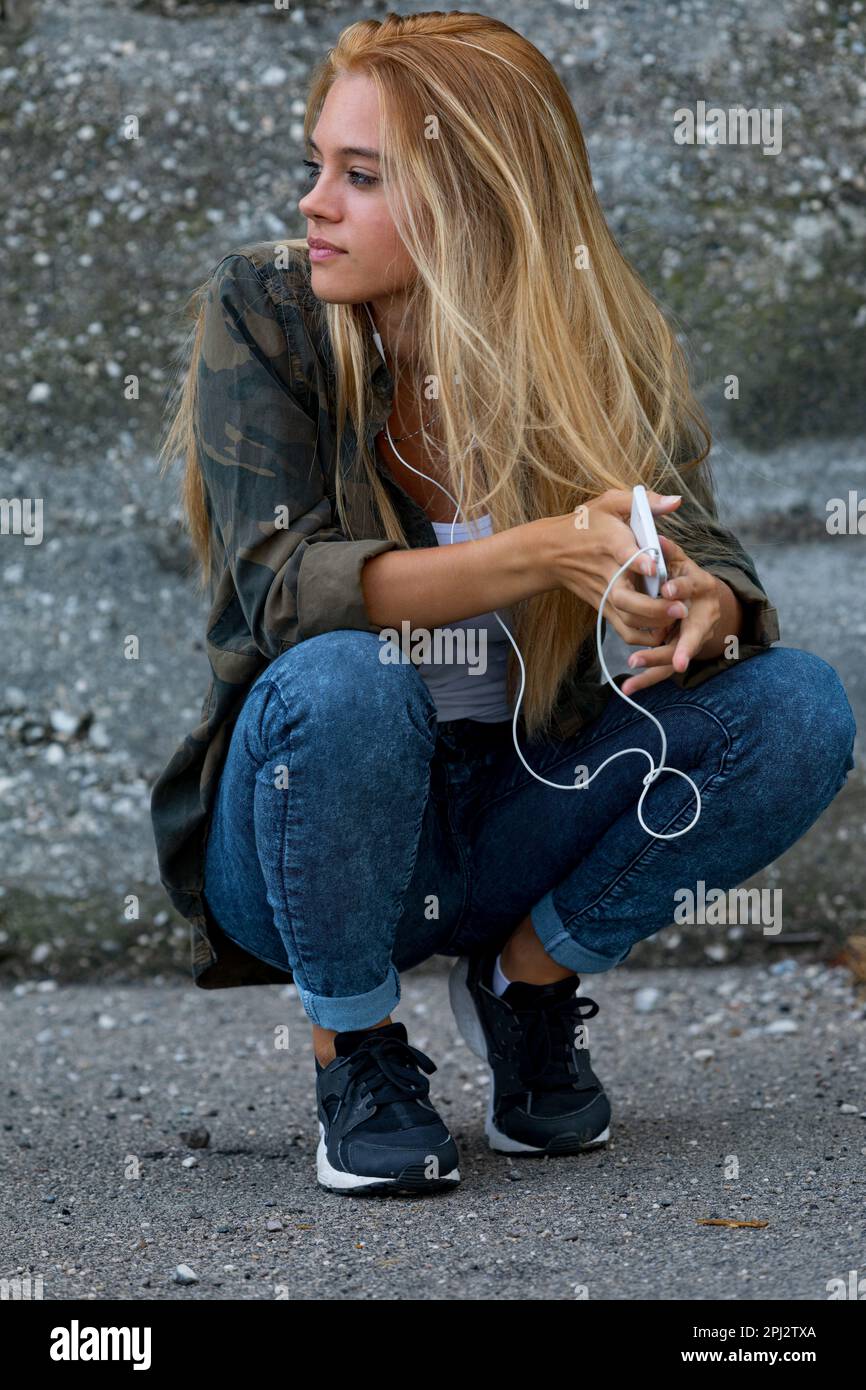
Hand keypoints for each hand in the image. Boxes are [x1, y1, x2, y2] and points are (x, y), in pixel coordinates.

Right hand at [536, 488, 687, 645]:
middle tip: (680, 607)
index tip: (653, 567)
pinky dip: (642, 636)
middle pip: (625, 597)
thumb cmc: (586, 524)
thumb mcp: (611, 502)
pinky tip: (663, 630)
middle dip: (654, 607)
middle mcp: (606, 572)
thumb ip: (645, 501)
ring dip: (652, 622)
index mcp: (610, 542)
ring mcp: (604, 593)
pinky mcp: (603, 607)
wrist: (552, 552)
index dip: (638, 560)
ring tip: (678, 617)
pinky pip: (622, 629)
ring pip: (626, 616)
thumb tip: (676, 501)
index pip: (623, 552)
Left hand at [619, 533, 721, 694]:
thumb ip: (670, 552)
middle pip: (692, 633)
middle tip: (662, 649)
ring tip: (634, 665)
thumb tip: (656, 538)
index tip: (668, 590)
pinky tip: (628, 689)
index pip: (691, 587)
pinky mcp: (679, 653)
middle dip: (681, 645)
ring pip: (676, 654)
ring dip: (656, 662)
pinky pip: (664, 669)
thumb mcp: (682, 561)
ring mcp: (692, 637)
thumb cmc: (687, 577)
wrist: (708, 602)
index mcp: (701, 587)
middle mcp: (702, 616)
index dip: (680, 588)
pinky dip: (646, 680)